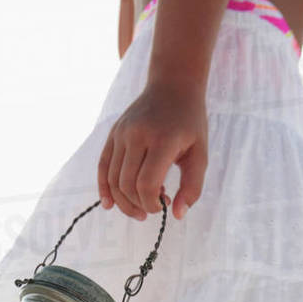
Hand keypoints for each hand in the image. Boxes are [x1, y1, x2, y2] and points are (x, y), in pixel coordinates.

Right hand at [97, 82, 207, 221]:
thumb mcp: (200, 154)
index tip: (162, 205)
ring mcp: (122, 133)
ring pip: (113, 179)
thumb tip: (177, 215)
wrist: (173, 86)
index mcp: (162, 140)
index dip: (151, 204)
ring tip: (138, 207)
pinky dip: (104, 188)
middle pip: (127, 184)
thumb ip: (192, 187)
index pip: (146, 184)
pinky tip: (109, 204)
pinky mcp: (113, 133)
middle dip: (139, 205)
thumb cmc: (190, 124)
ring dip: (123, 201)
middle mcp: (137, 135)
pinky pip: (103, 166)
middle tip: (153, 207)